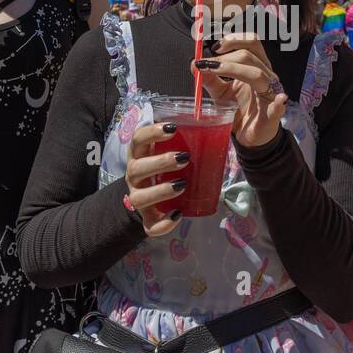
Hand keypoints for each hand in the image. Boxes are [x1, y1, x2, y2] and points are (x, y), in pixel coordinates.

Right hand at [124, 122, 190, 236]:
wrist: (152, 196)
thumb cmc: (167, 167)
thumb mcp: (169, 150)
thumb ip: (185, 140)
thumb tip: (219, 126)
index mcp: (139, 154)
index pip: (137, 139)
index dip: (151, 132)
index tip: (173, 128)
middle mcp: (133, 175)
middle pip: (136, 169)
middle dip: (160, 163)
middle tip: (184, 158)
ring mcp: (137, 197)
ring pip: (139, 198)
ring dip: (160, 191)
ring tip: (182, 185)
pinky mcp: (146, 218)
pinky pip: (150, 225)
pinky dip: (163, 223)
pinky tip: (178, 214)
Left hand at [190, 32, 286, 147]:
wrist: (248, 135)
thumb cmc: (238, 110)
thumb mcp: (220, 93)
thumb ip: (209, 79)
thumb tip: (194, 63)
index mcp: (255, 66)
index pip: (251, 43)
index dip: (233, 40)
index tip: (213, 48)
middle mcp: (266, 76)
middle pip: (250, 55)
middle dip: (226, 56)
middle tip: (208, 64)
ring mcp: (271, 93)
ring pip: (257, 73)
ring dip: (233, 69)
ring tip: (214, 70)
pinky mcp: (274, 114)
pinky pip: (278, 106)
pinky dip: (278, 103)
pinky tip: (278, 100)